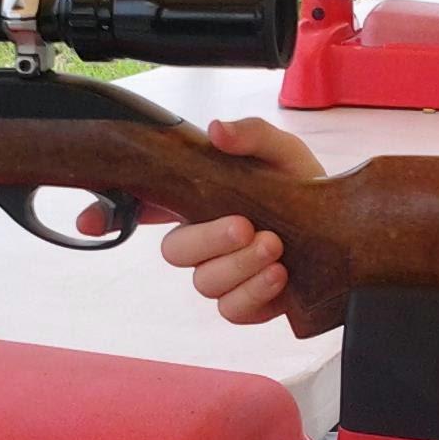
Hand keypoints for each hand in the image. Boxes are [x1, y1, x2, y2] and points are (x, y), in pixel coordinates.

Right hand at [79, 118, 323, 324]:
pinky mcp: (248, 304)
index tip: (91, 220)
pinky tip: (279, 276)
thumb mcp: (281, 152)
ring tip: (274, 247)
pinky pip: (232, 310)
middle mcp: (204, 239)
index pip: (139, 207)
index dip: (106, 214)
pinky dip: (254, 294)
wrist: (347, 230)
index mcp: (199, 199)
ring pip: (204, 284)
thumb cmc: (304, 187)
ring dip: (238, 266)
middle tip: (245, 225)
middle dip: (208, 240)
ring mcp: (224, 274)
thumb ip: (251, 135)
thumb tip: (216, 130)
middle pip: (173, 253)